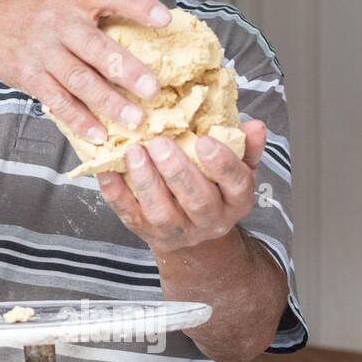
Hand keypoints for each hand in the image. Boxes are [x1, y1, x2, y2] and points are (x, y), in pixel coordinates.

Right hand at [0, 0, 170, 143]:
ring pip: (77, 79)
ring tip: (135, 119)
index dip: (138, 6)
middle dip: (124, 68)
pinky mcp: (30, 77)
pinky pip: (56, 101)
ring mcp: (42, 52)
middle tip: (153, 89)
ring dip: (106, 101)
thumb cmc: (42, 8)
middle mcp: (59, 22)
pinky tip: (99, 135)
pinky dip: (77, 119)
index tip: (166, 20)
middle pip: (94, 47)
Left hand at [96, 119, 267, 252]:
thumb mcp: (236, 169)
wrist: (192, 236)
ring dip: (146, 180)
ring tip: (134, 151)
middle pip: (197, 200)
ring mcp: (176, 230)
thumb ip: (245, 147)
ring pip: (161, 211)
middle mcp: (209, 220)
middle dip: (177, 171)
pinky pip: (129, 214)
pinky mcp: (145, 231)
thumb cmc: (214, 188)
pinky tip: (106, 170)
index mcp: (235, 201)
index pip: (236, 184)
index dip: (222, 164)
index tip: (204, 141)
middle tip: (160, 142)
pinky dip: (115, 193)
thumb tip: (254, 125)